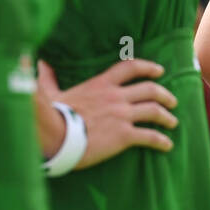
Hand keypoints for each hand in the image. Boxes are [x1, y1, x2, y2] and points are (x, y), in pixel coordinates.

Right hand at [36, 58, 177, 167]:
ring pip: (154, 111)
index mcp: (101, 84)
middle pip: (150, 89)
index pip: (130, 67)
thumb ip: (48, 78)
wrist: (55, 136)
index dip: (148, 67)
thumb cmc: (51, 115)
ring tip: (172, 122)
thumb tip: (37, 64)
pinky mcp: (124, 136)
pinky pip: (149, 136)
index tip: (159, 71)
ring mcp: (122, 115)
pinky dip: (161, 140)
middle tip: (172, 101)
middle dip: (165, 94)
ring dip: (166, 116)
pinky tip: (167, 145)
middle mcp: (116, 96)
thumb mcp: (50, 92)